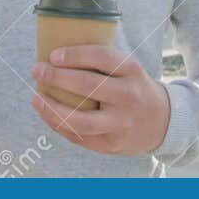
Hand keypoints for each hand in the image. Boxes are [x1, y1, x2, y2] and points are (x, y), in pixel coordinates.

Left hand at [30, 45, 169, 155]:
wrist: (162, 121)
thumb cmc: (132, 87)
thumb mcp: (127, 69)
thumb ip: (100, 63)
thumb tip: (54, 55)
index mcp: (132, 71)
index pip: (102, 57)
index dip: (75, 55)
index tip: (53, 55)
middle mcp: (129, 96)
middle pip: (88, 86)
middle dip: (56, 77)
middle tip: (37, 70)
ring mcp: (121, 123)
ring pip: (80, 120)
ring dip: (52, 109)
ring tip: (36, 99)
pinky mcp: (113, 144)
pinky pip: (79, 136)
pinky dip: (58, 125)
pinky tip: (47, 114)